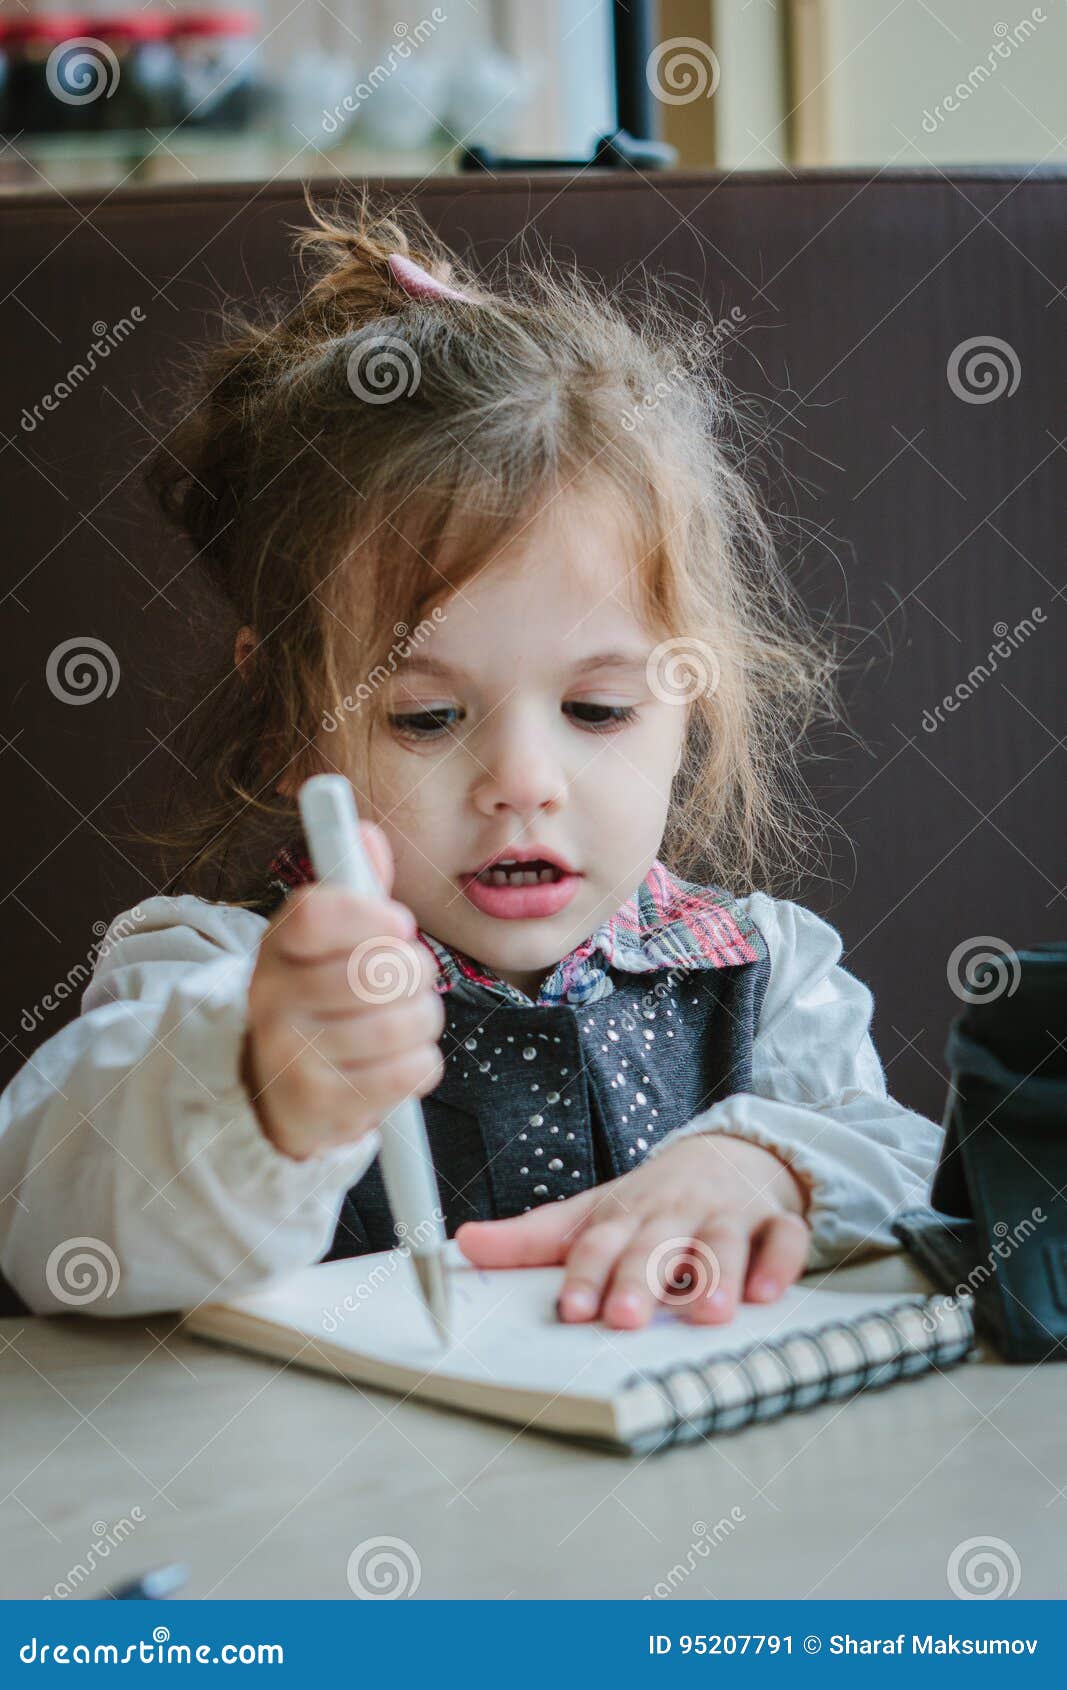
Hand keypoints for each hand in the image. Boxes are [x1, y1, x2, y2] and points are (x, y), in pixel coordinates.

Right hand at [241, 821, 444, 1160]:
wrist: (275, 1094)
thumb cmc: (319, 1003)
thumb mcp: (326, 944)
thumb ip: (354, 890)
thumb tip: (368, 833)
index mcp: (276, 948)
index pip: (316, 913)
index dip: (370, 913)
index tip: (397, 923)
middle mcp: (271, 1001)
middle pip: (377, 970)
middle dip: (413, 971)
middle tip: (407, 978)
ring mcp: (291, 1057)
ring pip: (401, 1023)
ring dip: (421, 1019)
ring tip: (403, 1020)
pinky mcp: (319, 1107)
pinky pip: (410, 1071)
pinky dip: (419, 1064)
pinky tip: (396, 1060)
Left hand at [455, 1133, 812, 1328]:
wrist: (732, 1152)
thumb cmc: (654, 1200)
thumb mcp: (592, 1212)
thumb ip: (532, 1237)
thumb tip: (463, 1246)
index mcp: (627, 1213)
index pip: (600, 1242)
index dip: (585, 1275)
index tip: (572, 1309)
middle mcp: (675, 1212)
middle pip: (657, 1245)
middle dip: (642, 1279)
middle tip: (627, 1318)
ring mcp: (727, 1214)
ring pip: (722, 1241)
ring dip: (715, 1274)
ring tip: (707, 1313)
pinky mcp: (774, 1220)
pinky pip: (783, 1240)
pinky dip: (778, 1264)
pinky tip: (766, 1294)